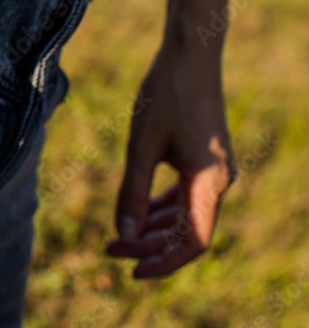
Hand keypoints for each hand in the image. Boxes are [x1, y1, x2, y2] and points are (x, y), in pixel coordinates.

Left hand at [105, 37, 234, 277]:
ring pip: (185, 215)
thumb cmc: (165, 95)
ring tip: (116, 237)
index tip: (131, 271)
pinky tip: (136, 212)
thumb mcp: (141, 145)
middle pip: (186, 232)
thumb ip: (131, 191)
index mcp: (209, 183)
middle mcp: (218, 182)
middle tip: (108, 249)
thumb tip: (123, 235)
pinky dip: (160, 208)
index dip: (163, 262)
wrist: (189, 56)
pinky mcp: (205, 160)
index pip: (192, 242)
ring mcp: (214, 171)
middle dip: (148, 245)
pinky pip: (185, 196)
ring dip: (152, 228)